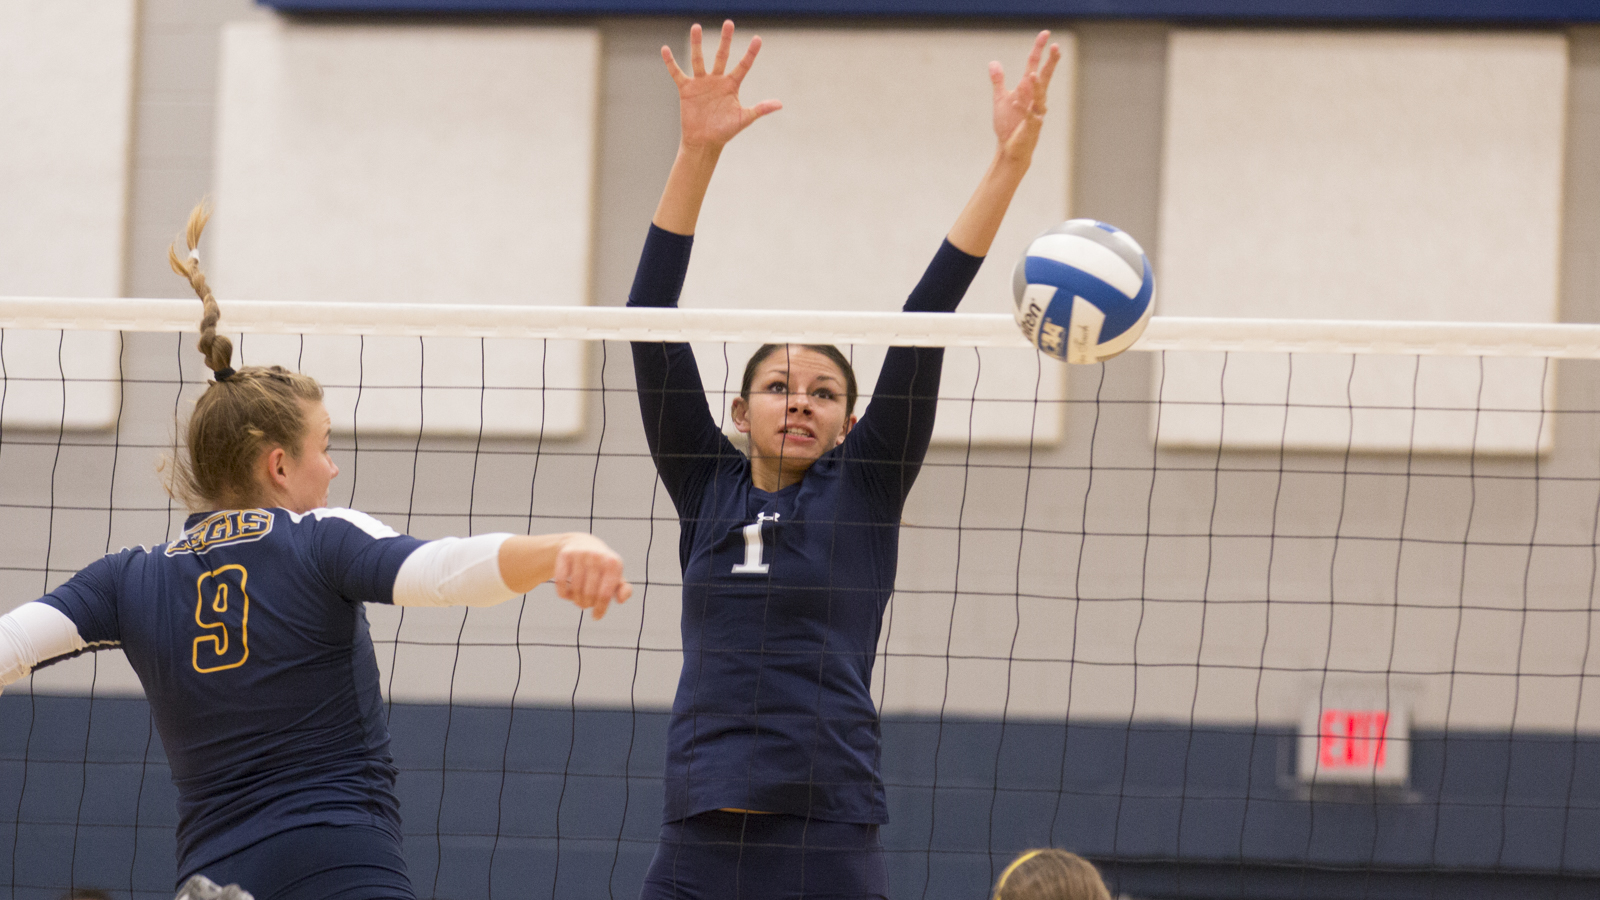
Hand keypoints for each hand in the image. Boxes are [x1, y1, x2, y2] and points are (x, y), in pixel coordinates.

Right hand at [552, 533, 632, 619]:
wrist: (582, 543)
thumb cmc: (602, 567)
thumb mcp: (616, 576)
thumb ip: (624, 590)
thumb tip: (621, 600)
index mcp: (614, 563)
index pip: (605, 594)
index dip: (600, 609)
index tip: (596, 617)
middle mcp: (598, 556)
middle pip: (589, 594)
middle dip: (587, 604)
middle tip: (585, 605)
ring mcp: (581, 554)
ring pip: (575, 590)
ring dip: (576, 600)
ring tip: (578, 600)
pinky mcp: (565, 554)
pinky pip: (561, 583)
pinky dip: (563, 594)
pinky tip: (568, 594)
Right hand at [663, 20, 781, 151]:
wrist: (704, 142)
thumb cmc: (725, 132)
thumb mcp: (744, 119)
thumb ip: (760, 109)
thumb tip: (780, 104)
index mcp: (732, 85)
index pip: (743, 65)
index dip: (751, 53)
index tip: (758, 39)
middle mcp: (717, 80)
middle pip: (722, 55)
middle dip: (725, 40)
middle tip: (729, 23)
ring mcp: (701, 83)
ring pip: (698, 59)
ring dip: (697, 43)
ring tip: (696, 26)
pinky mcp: (686, 89)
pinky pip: (677, 72)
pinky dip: (670, 62)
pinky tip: (665, 49)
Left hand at [989, 31, 1061, 160]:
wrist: (1010, 149)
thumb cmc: (1008, 125)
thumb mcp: (1001, 99)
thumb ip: (998, 81)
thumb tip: (994, 62)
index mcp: (1028, 90)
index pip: (1035, 65)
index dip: (1039, 50)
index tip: (1045, 34)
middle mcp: (1035, 99)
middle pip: (1045, 78)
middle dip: (1050, 63)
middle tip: (1056, 47)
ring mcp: (1035, 113)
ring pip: (1039, 97)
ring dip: (1036, 87)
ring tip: (1031, 75)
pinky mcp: (1031, 127)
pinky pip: (1029, 116)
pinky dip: (1023, 109)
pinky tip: (1016, 101)